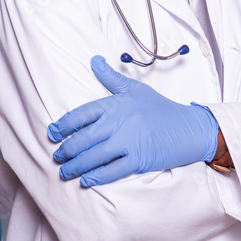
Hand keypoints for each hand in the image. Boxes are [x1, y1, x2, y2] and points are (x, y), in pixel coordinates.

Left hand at [48, 56, 219, 186]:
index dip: (63, 125)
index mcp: (116, 104)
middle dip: (66, 150)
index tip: (52, 133)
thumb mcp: (136, 89)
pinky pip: (112, 171)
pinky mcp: (139, 159)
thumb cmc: (160, 108)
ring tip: (65, 171)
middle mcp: (120, 122)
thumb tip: (94, 60)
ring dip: (75, 166)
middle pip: (83, 138)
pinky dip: (97, 176)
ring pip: (93, 156)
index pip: (81, 114)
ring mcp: (129, 141)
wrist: (189, 128)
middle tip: (57, 156)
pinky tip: (86, 180)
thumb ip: (110, 77)